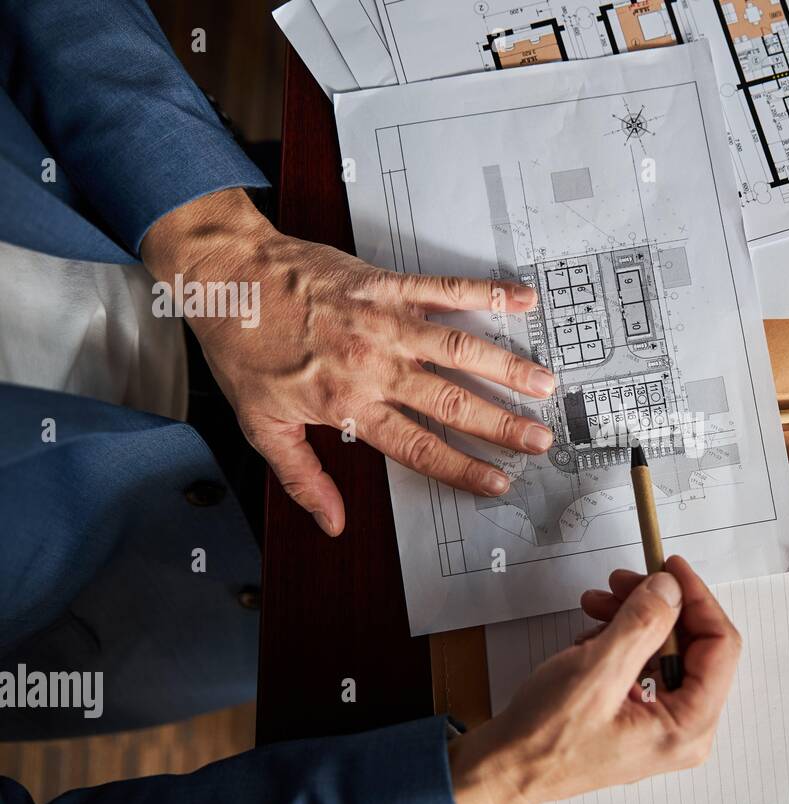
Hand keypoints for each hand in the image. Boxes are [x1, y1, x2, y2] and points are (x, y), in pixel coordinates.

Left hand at [140, 188, 555, 535]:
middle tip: (539, 440)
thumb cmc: (242, 347)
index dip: (462, 468)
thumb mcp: (261, 425)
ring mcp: (384, 322)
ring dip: (506, 367)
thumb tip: (331, 523)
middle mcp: (374, 365)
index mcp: (348, 404)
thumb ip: (302, 477)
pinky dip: (485, 293)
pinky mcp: (386, 284)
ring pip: (458, 349)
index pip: (418, 446)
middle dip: (501, 425)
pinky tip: (521, 299)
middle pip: (450, 402)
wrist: (225, 276)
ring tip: (544, 384)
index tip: (497, 482)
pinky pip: (444, 289)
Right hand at [448, 555, 740, 803]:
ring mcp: (660, 720)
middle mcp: (683, 727)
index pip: (720, 646)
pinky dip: (618, 640)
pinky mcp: (637, 713)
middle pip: (691, 644)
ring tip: (595, 605)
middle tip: (622, 581)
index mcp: (688, 726)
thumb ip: (642, 624)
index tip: (671, 568)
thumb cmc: (546, 740)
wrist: (507, 768)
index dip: (697, 598)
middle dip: (655, 606)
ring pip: (662, 648)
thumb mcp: (597, 672)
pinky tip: (589, 639)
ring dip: (631, 618)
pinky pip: (641, 662)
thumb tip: (671, 589)